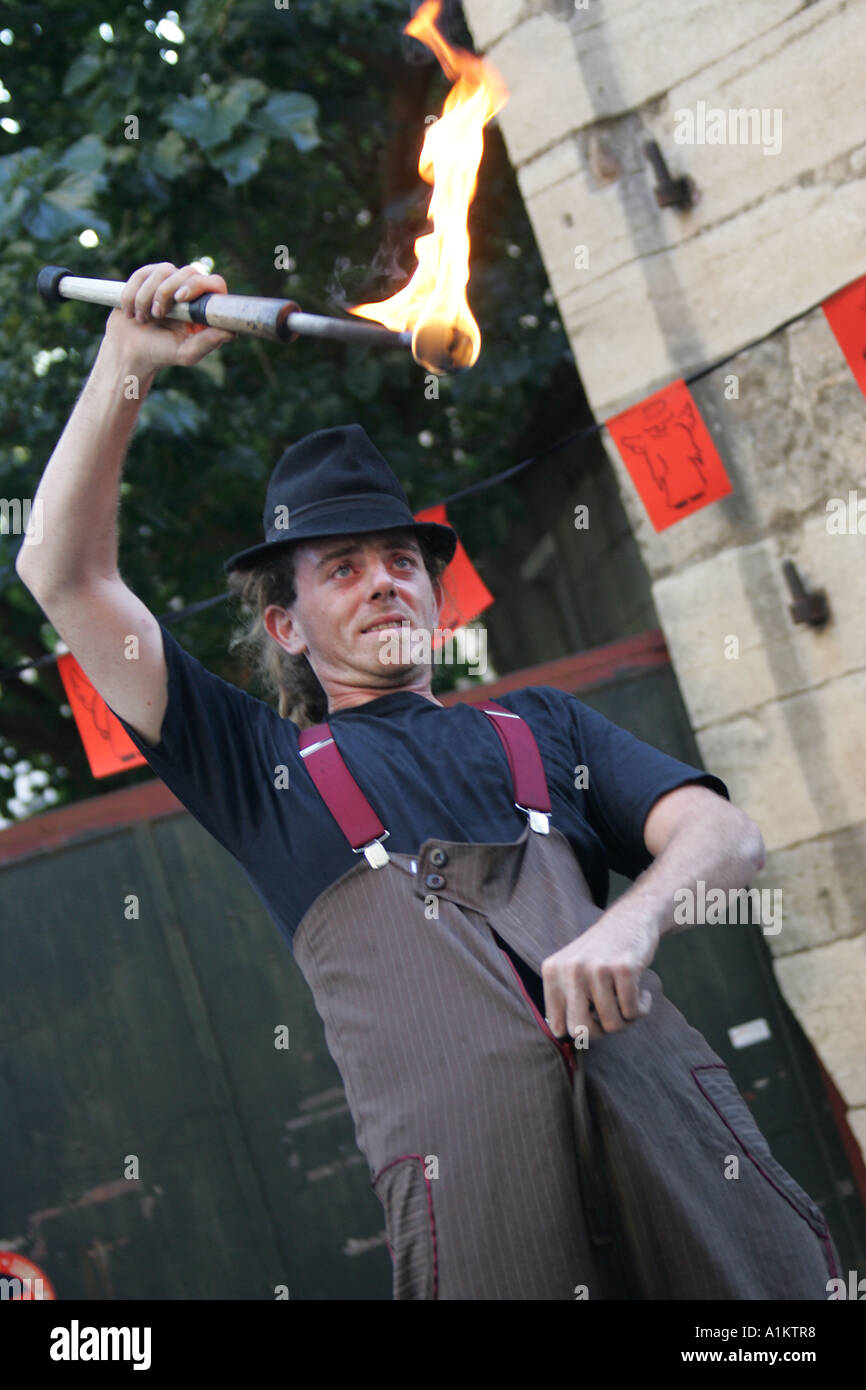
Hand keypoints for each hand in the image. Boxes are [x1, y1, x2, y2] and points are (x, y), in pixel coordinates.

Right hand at [103, 261, 236, 375]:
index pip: (214, 283)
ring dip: (147, 296)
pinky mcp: (148, 277)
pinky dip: (132, 294)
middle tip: (157, 315)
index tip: (180, 298)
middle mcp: (190, 291)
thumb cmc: (161, 353)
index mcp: (204, 308)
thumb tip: (231, 332)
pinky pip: (141, 274)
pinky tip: (130, 312)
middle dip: (166, 292)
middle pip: (188, 271)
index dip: (199, 285)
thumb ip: (207, 342)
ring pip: (163, 270)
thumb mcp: (185, 353)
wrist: (129, 350)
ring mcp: (169, 281)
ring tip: (142, 318)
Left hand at [541, 908, 658, 1041]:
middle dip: (601, 1033)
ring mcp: (596, 968)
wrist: (630, 919)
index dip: (579, 1031)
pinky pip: (633, 1011)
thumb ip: (565, 1001)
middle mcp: (570, 969)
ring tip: (630, 1002)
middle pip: (581, 1031)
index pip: (558, 1027)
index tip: (593, 1019)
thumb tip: (569, 1038)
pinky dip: (641, 1009)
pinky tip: (643, 993)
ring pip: (612, 1024)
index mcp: (552, 971)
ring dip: (627, 1020)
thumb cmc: (601, 955)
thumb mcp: (572, 970)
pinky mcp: (624, 968)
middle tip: (612, 1019)